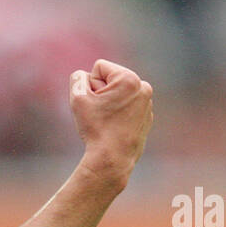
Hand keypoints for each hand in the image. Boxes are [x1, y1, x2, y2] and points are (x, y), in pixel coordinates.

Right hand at [69, 59, 153, 186]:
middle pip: (110, 79)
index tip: (96, 103)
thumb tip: (86, 76)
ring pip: (118, 92)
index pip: (99, 68)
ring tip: (109, 120)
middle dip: (101, 92)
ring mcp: (148, 102)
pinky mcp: (147, 115)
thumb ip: (78, 77)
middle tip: (101, 113)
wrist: (113, 159)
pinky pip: (127, 105)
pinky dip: (119, 112)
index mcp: (129, 79)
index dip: (91, 84)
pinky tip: (116, 127)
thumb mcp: (77, 97)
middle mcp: (143, 87)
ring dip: (110, 102)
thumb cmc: (96, 128)